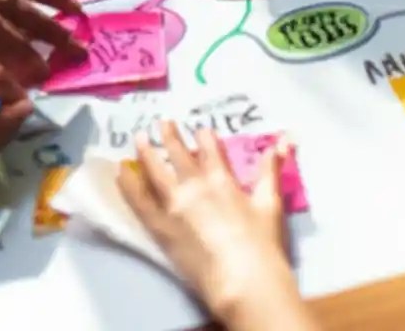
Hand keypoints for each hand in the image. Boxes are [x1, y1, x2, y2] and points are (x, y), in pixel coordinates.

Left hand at [118, 123, 304, 324]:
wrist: (241, 280)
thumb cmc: (261, 244)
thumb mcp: (271, 203)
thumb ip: (272, 170)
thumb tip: (283, 142)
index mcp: (221, 180)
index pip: (209, 150)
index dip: (203, 136)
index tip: (198, 129)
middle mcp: (194, 187)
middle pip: (177, 154)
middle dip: (169, 136)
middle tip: (161, 123)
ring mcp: (173, 207)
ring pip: (153, 171)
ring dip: (145, 152)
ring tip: (138, 139)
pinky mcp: (159, 228)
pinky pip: (138, 201)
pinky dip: (129, 185)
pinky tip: (122, 174)